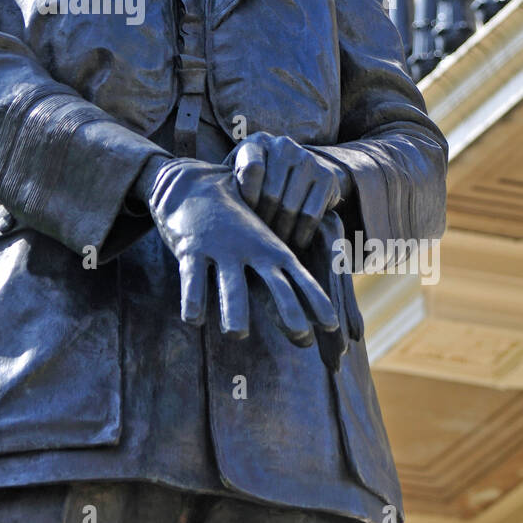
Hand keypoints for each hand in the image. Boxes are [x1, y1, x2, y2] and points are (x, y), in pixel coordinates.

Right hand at [144, 158, 340, 350]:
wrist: (192, 184)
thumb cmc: (231, 223)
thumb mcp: (258, 243)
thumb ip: (275, 274)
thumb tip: (300, 314)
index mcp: (270, 249)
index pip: (299, 278)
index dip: (316, 300)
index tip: (332, 326)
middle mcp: (250, 249)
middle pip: (274, 284)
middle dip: (289, 310)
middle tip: (302, 337)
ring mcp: (220, 248)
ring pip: (231, 284)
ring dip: (235, 310)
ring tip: (238, 335)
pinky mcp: (191, 248)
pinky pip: (193, 278)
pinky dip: (193, 299)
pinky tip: (194, 320)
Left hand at [231, 132, 348, 250]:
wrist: (300, 168)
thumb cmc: (257, 179)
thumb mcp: (238, 173)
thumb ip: (226, 185)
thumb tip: (212, 206)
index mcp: (257, 143)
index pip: (252, 171)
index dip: (247, 199)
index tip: (243, 217)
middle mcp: (284, 145)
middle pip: (271, 194)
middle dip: (262, 223)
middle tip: (256, 241)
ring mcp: (308, 159)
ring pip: (290, 207)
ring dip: (280, 232)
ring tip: (272, 244)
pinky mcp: (327, 176)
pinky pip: (311, 214)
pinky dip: (301, 233)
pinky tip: (293, 242)